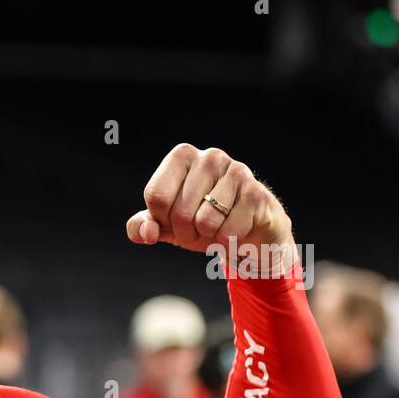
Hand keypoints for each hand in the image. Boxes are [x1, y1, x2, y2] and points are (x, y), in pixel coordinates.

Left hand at [126, 143, 296, 276]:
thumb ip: (142, 226)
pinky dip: (228, 240)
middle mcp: (210, 157)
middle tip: (199, 228)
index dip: (162, 220)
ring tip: (217, 227)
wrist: (245, 234)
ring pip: (205, 221)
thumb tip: (147, 231)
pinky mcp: (256, 194)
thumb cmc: (201, 224)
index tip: (174, 220)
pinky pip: (228, 231)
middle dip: (185, 232)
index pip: (156, 196)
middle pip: (179, 211)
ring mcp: (237, 172)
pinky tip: (236, 229)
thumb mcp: (165, 225)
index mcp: (182, 157)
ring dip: (208, 236)